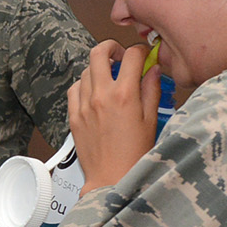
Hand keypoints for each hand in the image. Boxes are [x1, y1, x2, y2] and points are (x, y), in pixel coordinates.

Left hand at [68, 40, 160, 194]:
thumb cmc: (135, 156)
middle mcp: (101, 96)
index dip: (140, 51)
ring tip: (109, 77)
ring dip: (98, 68)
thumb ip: (151, 90)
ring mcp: (84, 105)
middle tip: (120, 55)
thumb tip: (153, 69)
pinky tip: (93, 92)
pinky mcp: (74, 116)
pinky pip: (74, 89)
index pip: (131, 56)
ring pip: (86, 70)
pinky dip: (83, 84)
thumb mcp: (151, 120)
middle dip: (112, 47)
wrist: (112, 179)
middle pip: (99, 53)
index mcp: (124, 95)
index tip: (143, 55)